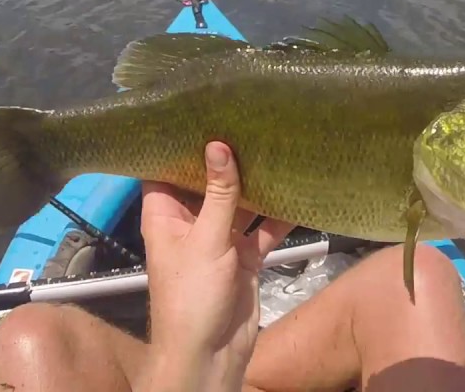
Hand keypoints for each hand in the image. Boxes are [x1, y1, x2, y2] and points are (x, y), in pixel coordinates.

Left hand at [139, 141, 293, 391]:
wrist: (210, 352)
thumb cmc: (192, 295)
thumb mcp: (205, 239)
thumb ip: (218, 193)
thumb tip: (219, 144)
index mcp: (165, 216)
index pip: (165, 171)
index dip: (178, 143)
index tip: (199, 111)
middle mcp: (190, 224)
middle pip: (207, 184)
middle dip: (227, 159)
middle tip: (250, 119)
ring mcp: (219, 241)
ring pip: (239, 205)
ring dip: (256, 185)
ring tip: (279, 147)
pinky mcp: (243, 258)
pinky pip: (262, 230)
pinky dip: (278, 216)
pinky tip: (298, 192)